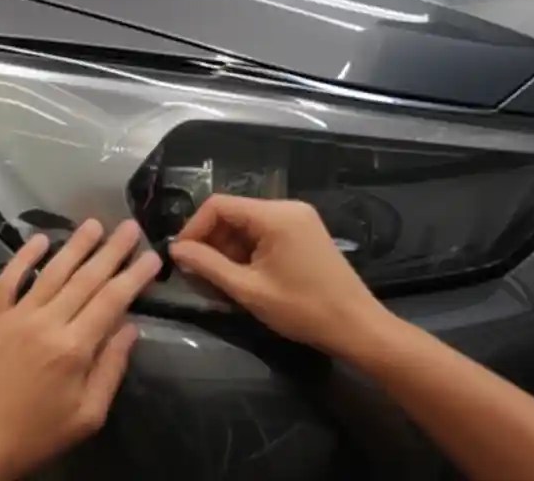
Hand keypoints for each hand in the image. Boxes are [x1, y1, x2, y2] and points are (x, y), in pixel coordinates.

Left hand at [0, 220, 161, 480]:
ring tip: (94, 224)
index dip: (134, 276)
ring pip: (51, 271)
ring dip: (75, 246)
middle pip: (85, 279)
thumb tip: (130, 330)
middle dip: (111, 251)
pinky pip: (9, 278)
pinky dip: (24, 256)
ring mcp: (14, 315)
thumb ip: (110, 370)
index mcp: (74, 348)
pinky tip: (39, 239)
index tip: (152, 255)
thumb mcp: (86, 416)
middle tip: (131, 226)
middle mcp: (46, 322)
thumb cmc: (33, 436)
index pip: (112, 301)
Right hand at [168, 195, 390, 355]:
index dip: (193, 229)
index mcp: (275, 215)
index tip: (181, 258)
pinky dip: (247, 252)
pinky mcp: (305, 234)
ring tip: (219, 281)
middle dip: (211, 242)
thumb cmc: (302, 309)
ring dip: (228, 250)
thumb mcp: (248, 290)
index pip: (218, 206)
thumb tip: (177, 250)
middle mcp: (287, 208)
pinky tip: (243, 278)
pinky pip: (264, 234)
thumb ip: (208, 266)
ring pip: (247, 225)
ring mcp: (299, 219)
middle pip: (233, 213)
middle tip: (198, 275)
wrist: (356, 327)